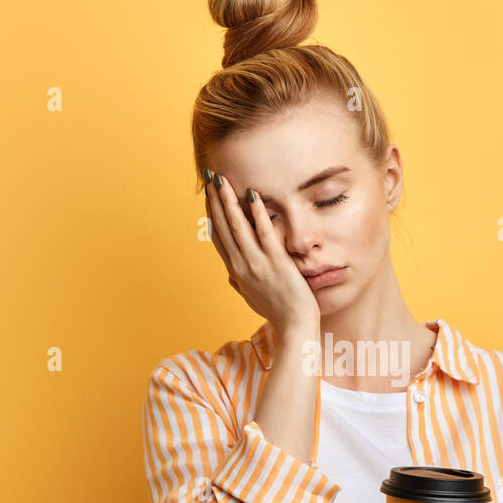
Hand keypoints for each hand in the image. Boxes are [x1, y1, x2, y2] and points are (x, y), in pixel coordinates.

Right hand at [202, 168, 319, 329]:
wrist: (294, 326)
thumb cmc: (276, 312)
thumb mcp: (252, 298)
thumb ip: (239, 283)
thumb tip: (229, 276)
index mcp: (236, 271)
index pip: (218, 237)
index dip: (211, 213)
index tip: (208, 195)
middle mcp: (241, 265)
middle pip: (223, 227)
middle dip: (215, 200)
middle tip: (210, 176)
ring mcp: (257, 263)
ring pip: (237, 226)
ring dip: (228, 201)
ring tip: (222, 180)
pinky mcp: (276, 262)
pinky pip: (264, 233)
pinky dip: (257, 213)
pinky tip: (253, 194)